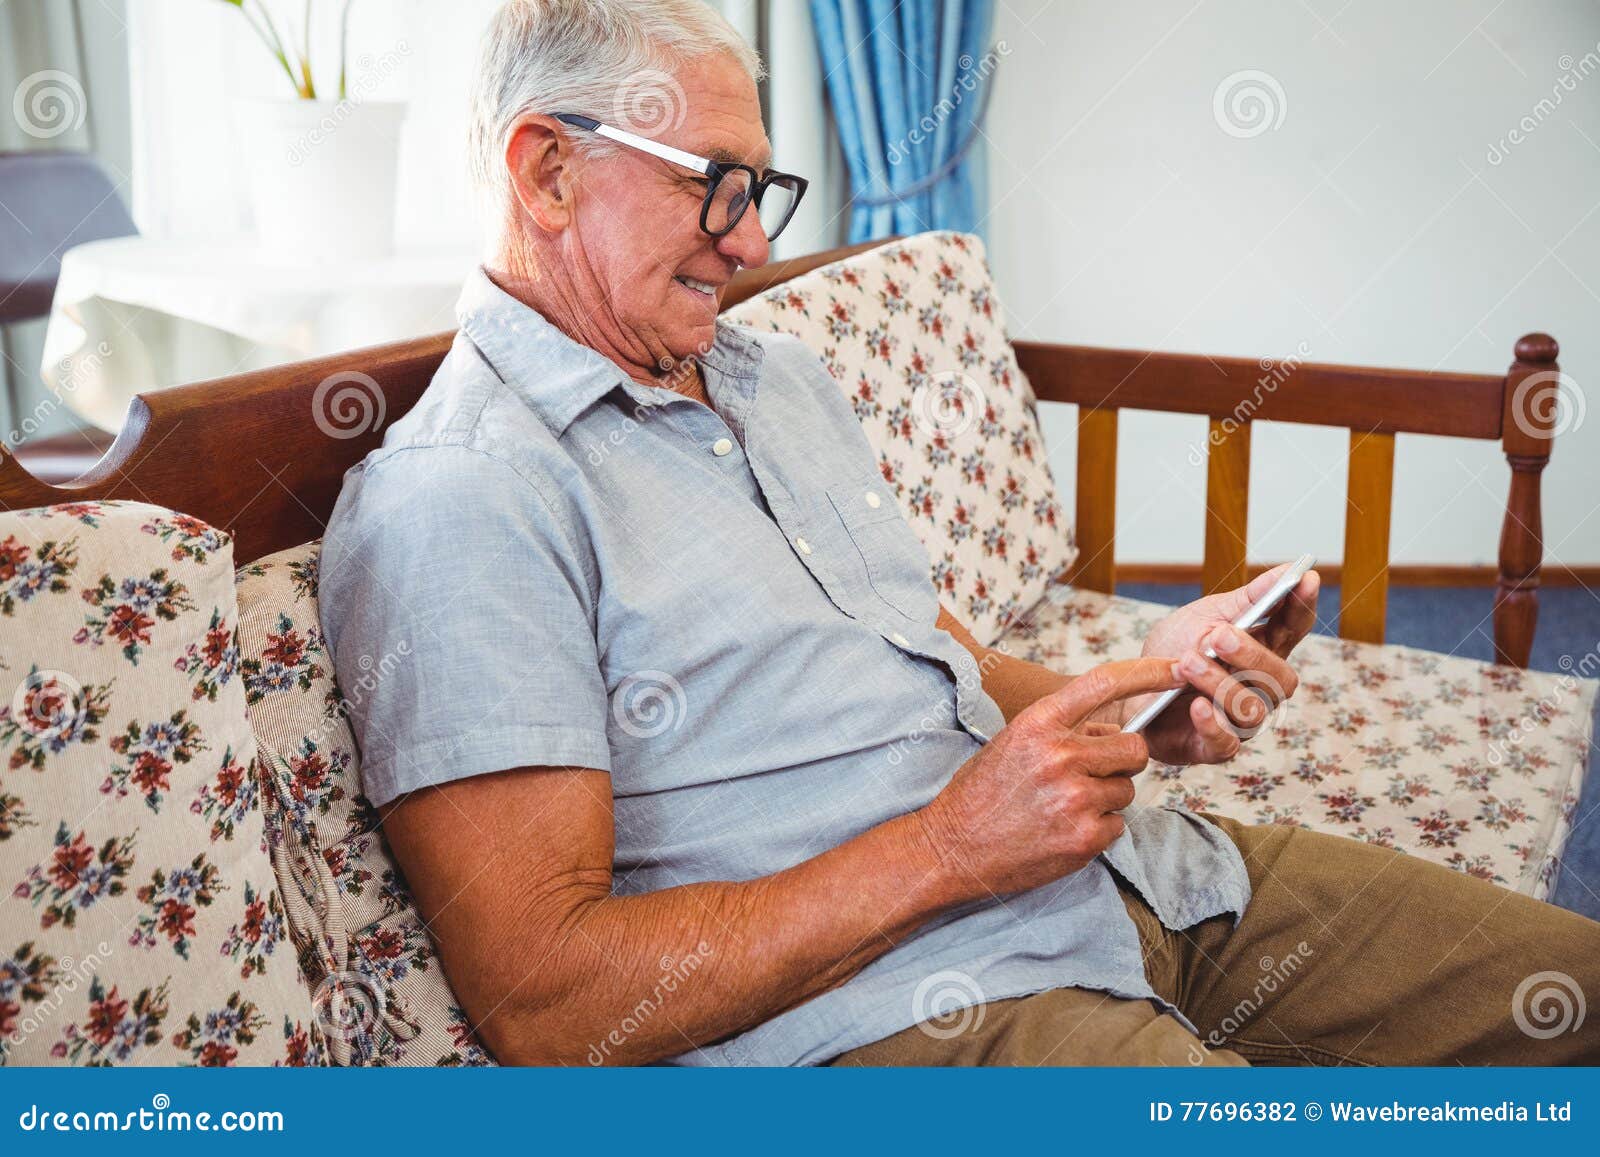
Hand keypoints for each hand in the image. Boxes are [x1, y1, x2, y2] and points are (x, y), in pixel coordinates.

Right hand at [916, 657, 1190, 897]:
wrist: (952, 848)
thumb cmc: (982, 793)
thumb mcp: (1014, 743)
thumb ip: (1064, 730)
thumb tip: (1115, 731)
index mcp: (1038, 723)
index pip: (1106, 683)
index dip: (1149, 672)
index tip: (1179, 668)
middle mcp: (1059, 755)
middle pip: (1134, 748)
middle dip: (1121, 762)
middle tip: (1090, 775)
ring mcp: (1074, 797)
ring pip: (1127, 790)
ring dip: (1105, 799)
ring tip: (1062, 808)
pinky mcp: (1084, 837)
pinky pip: (1118, 825)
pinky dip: (1097, 830)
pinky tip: (1061, 832)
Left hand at [1133, 563, 1320, 765]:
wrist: (1129, 689)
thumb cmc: (1172, 651)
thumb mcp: (1204, 617)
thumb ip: (1247, 601)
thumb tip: (1291, 569)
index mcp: (1262, 650)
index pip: (1294, 629)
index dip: (1303, 606)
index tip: (1306, 578)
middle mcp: (1259, 688)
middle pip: (1281, 677)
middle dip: (1253, 654)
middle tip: (1219, 636)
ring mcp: (1239, 720)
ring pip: (1253, 708)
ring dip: (1219, 682)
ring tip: (1186, 662)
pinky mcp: (1212, 747)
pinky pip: (1226, 743)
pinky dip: (1212, 724)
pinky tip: (1196, 705)